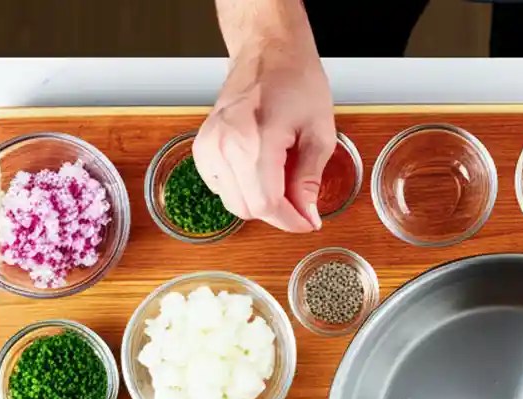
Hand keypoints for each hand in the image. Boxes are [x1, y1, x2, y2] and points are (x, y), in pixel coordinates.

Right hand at [193, 34, 334, 232]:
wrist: (268, 52)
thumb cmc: (296, 81)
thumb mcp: (319, 132)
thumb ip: (310, 179)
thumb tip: (307, 214)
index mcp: (255, 140)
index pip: (266, 204)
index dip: (291, 221)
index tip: (308, 222)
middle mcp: (224, 146)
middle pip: (248, 208)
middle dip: (278, 212)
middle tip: (301, 199)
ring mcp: (208, 146)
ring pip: (234, 202)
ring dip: (260, 201)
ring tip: (283, 176)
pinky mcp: (202, 147)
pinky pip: (221, 187)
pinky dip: (242, 188)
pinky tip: (260, 169)